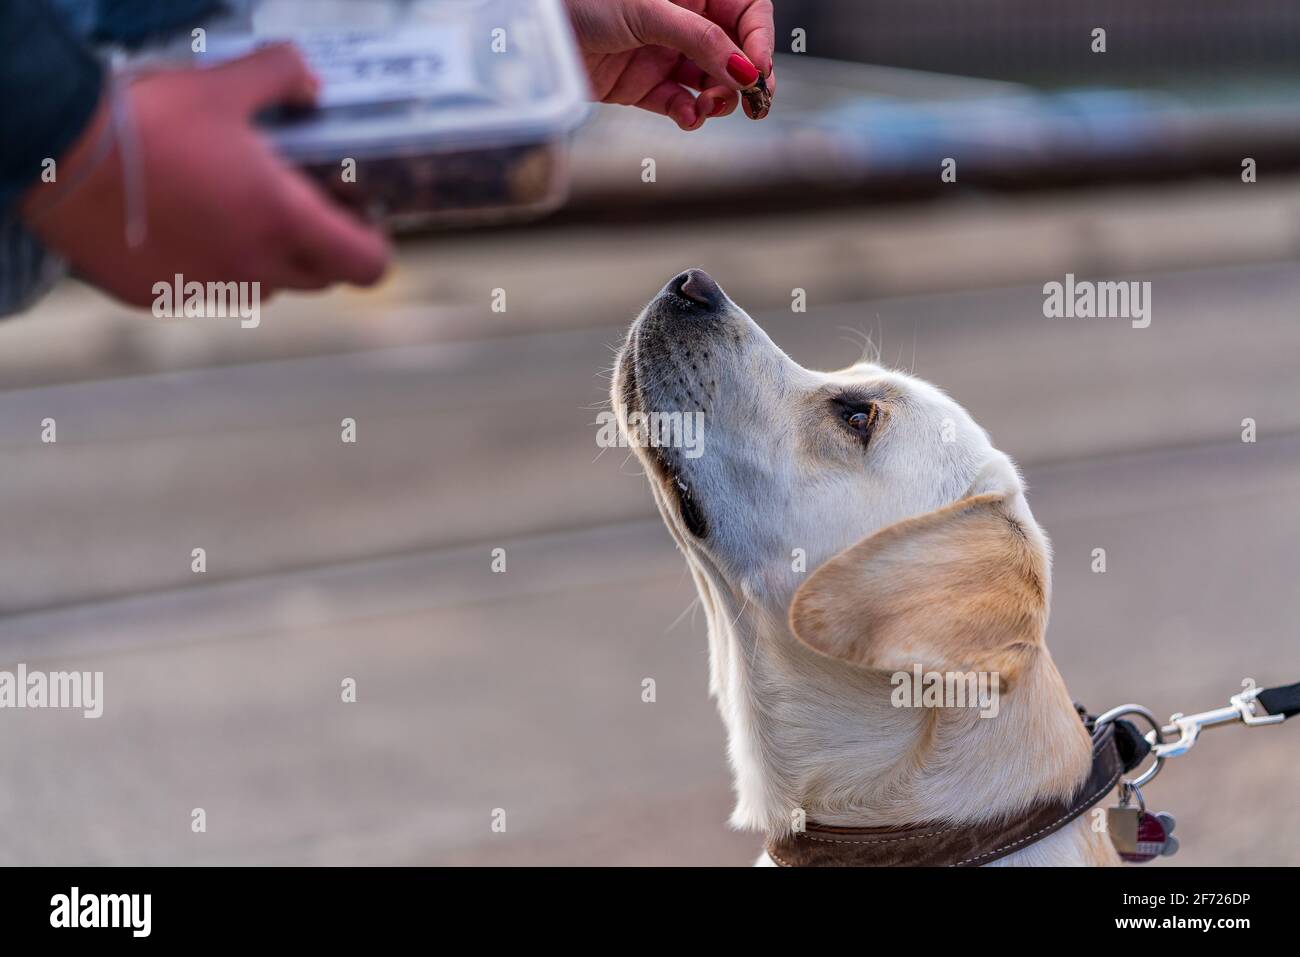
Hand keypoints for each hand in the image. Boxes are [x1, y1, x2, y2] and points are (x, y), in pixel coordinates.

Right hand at [21, 44, 389, 308]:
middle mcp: (253, 267)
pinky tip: (182, 225)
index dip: (372, 245)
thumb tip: (311, 86)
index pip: (366, 266)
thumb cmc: (146, 119)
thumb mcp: (223, 84)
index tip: (359, 219)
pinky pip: (205, 290)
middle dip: (322, 248)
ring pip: (264, 287)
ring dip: (267, 260)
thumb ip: (283, 77)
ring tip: (238, 214)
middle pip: (319, 278)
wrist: (56, 153)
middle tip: (302, 209)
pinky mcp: (160, 297)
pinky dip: (208, 265)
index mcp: (283, 222)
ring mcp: (206, 288)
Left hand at [565, 0, 774, 129]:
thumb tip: (746, 71)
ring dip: (717, 99)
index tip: (760, 71)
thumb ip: (701, 41)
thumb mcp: (651, 12)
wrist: (536, 28)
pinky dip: (688, 113)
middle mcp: (682, 20)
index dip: (759, 40)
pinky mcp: (642, 84)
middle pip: (733, 52)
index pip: (746, 12)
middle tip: (751, 103)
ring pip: (709, 82)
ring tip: (708, 107)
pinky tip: (688, 115)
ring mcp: (663, 53)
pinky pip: (678, 102)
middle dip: (744, 78)